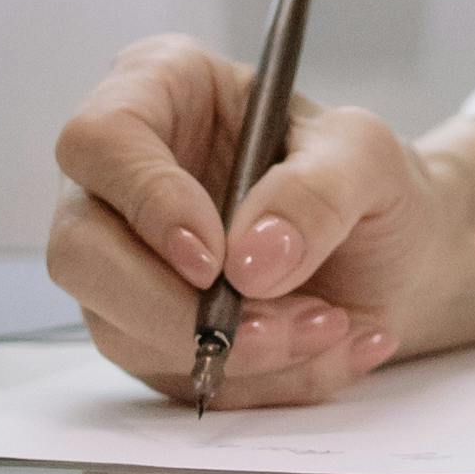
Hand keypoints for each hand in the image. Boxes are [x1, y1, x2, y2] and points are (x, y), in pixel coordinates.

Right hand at [50, 33, 468, 406]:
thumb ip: (317, 192)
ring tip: (332, 325)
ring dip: (233, 353)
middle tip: (272, 325)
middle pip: (80, 252)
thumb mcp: (365, 155)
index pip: (100, 141)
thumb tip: (249, 260)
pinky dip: (262, 380)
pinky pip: (178, 378)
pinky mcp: (149, 336)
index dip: (147, 201)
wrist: (395, 253)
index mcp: (156, 93)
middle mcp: (119, 182)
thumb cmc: (359, 178)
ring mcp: (123, 264)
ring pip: (122, 331)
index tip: (215, 256)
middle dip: (176, 310)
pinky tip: (331, 349)